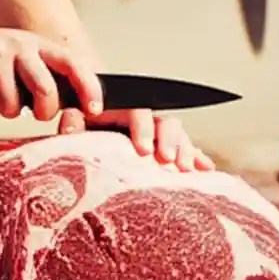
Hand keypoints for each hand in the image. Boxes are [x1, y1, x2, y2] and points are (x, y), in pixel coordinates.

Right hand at [0, 25, 103, 121]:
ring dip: (4, 108)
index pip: (73, 63)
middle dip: (42, 110)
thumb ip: (43, 75)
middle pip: (46, 90)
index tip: (94, 109)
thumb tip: (72, 105)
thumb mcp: (19, 58)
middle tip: (33, 110)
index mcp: (37, 45)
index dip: (89, 87)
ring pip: (13, 104)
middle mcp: (20, 46)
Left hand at [58, 108, 214, 172]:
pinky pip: (185, 150)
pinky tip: (206, 170)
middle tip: (167, 160)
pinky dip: (196, 158)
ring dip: (185, 150)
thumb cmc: (78, 135)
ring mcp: (156, 135)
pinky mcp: (164, 150)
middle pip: (163, 122)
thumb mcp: (73, 130)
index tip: (143, 150)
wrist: (81, 147)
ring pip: (177, 135)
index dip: (143, 128)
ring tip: (186, 169)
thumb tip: (72, 118)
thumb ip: (72, 125)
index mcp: (120, 109)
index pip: (136, 111)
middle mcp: (141, 120)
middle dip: (169, 140)